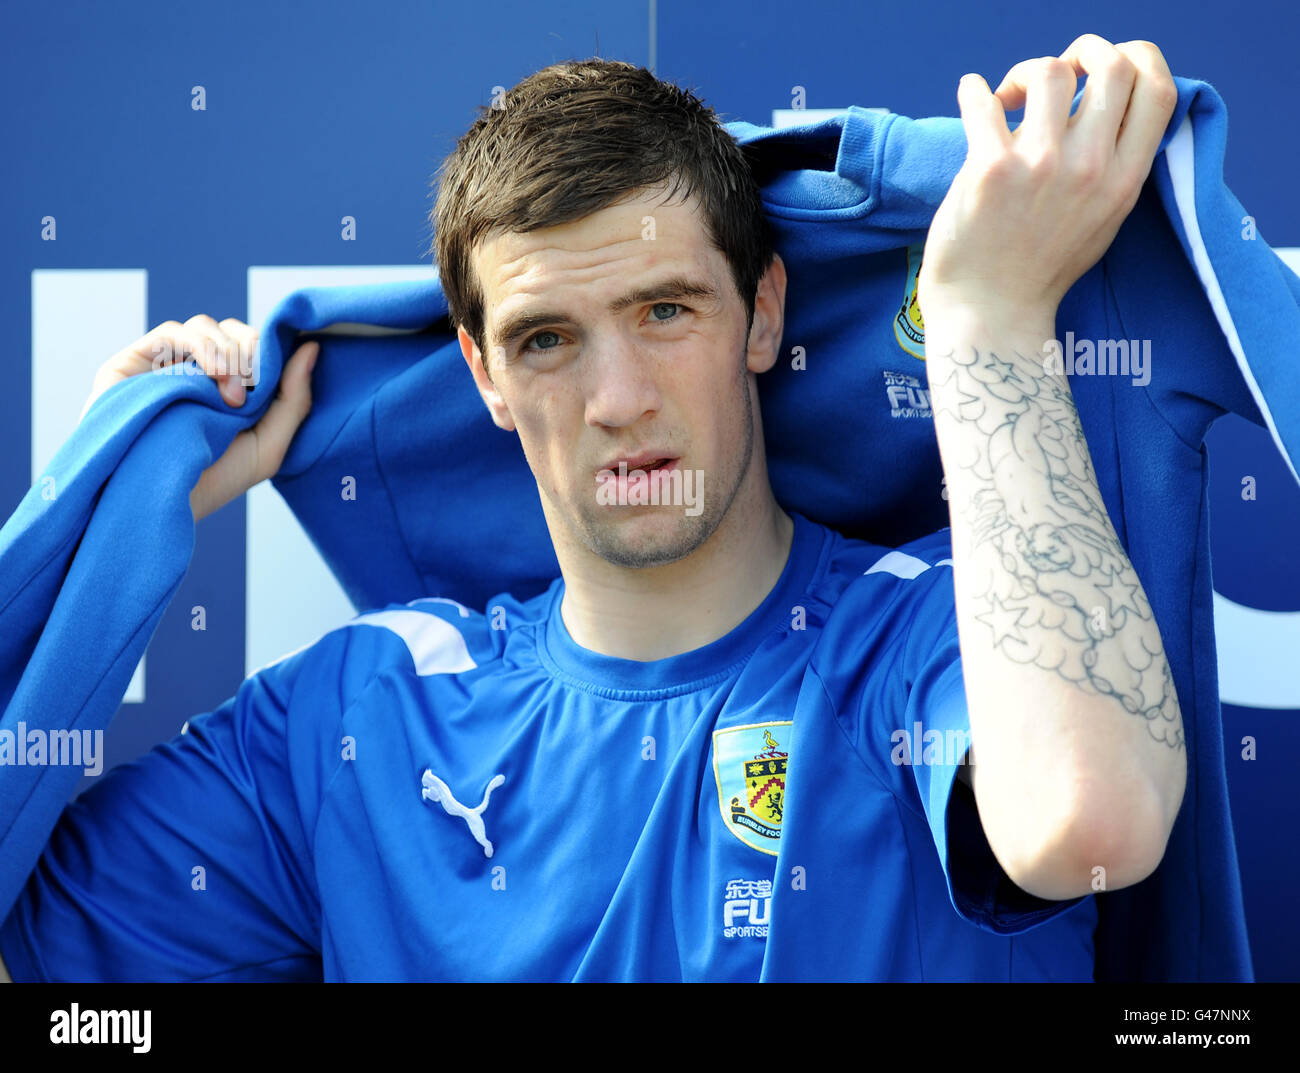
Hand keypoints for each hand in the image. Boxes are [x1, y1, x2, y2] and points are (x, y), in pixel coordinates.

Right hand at [80, 314, 318, 521]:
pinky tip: (213, 376)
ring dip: (229, 352)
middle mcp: (195, 372)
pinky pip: (171, 333)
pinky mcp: (132, 362)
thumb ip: (294, 398)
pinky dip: (201, 346)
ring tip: (232, 396)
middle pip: (231, 330)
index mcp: (228, 387)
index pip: (254, 345)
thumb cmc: (215, 480)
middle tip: (255, 384)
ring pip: (203, 326)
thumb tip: (313, 347)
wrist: (160, 502)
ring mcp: (164, 365)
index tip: (282, 369)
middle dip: (251, 349)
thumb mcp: (269, 445)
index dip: (270, 348)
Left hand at [917, 35, 1177, 325]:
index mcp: (1124, 180)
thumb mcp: (1102, 220)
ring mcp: (1040, 167)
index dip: (1138, 58)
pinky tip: (972, 97)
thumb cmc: (1039, 269)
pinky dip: (973, 88)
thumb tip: (1109, 107)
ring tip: (1008, 100)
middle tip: (1055, 75)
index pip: (1159, 88)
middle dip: (1085, 52)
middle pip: (1113, 66)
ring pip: (1050, 71)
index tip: (1104, 68)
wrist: (990, 314)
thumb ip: (1114, 167)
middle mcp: (1089, 169)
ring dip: (1026, 73)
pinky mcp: (989, 170)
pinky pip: (983, 101)